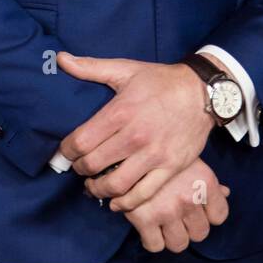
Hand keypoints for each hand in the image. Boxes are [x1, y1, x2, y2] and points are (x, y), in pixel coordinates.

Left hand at [55, 52, 216, 206]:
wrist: (202, 92)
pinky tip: (116, 202)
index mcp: (120, 112)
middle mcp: (135, 136)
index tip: (65, 153)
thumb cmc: (160, 80)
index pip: (81, 141)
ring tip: (93, 187)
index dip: (67, 152)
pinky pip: (144, 194)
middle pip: (94, 165)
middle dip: (80, 170)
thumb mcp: (125, 69)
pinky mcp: (170, 168)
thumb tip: (60, 59)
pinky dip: (126, 203)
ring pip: (116, 185)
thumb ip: (90, 67)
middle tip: (79, 169)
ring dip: (98, 190)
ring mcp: (154, 155)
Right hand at [110, 157, 230, 252]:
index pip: (219, 216)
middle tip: (177, 217)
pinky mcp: (144, 218)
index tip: (197, 209)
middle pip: (200, 233)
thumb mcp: (190, 159)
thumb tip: (226, 192)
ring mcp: (167, 210)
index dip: (208, 215)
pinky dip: (151, 240)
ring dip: (172, 236)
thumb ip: (207, 179)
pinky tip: (148, 227)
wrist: (128, 143)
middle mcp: (189, 198)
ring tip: (162, 223)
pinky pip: (155, 245)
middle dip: (190, 228)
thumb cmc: (162, 149)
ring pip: (179, 244)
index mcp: (204, 181)